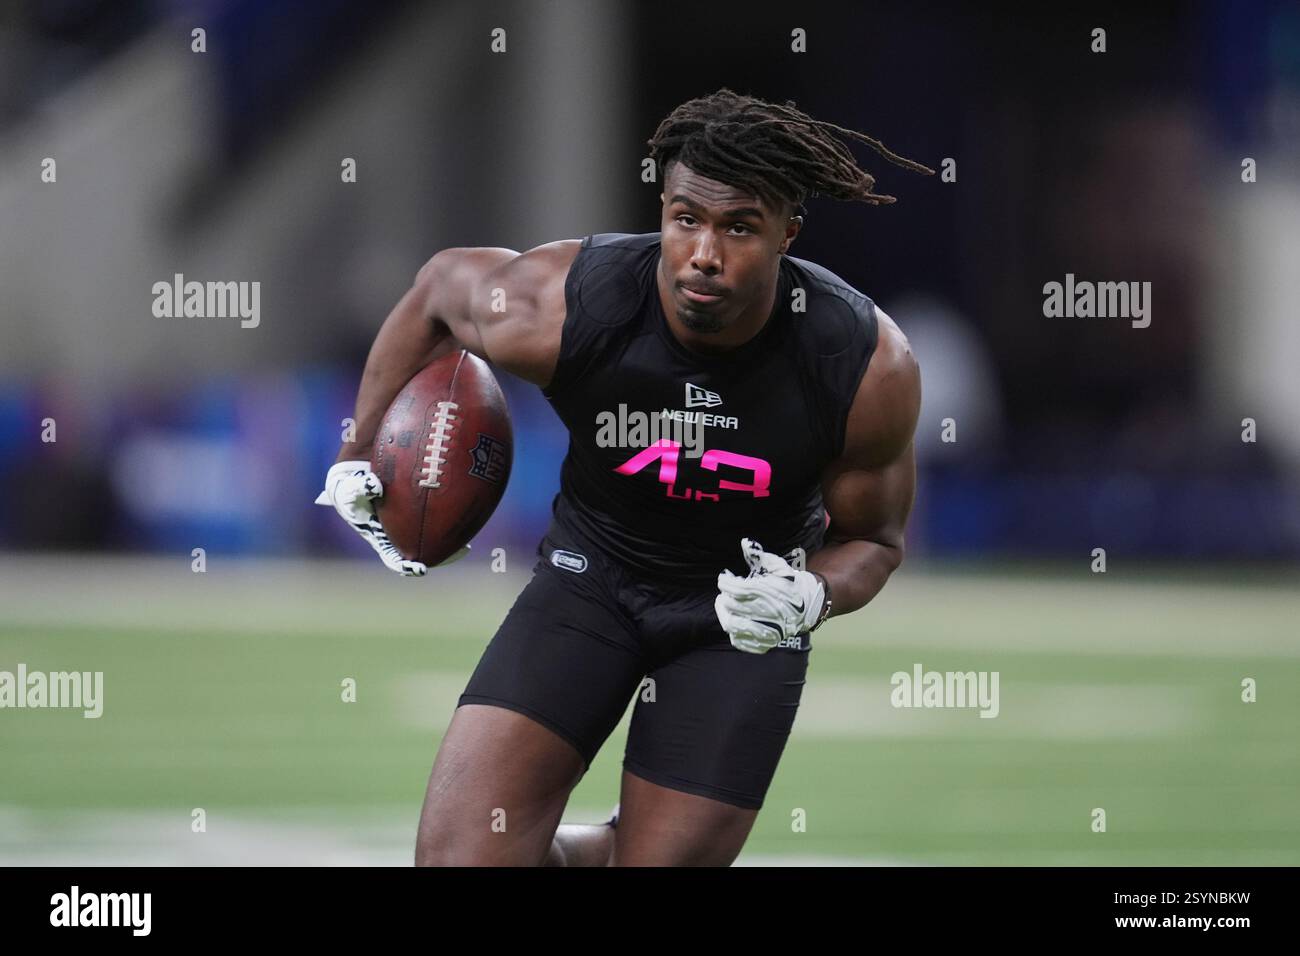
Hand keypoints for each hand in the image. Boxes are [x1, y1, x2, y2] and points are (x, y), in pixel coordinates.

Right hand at [314, 460, 468, 574]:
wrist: (356, 477)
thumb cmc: (351, 488)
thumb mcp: (350, 489)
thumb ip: (359, 489)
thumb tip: (374, 486)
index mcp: (382, 539)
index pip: (395, 558)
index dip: (407, 565)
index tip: (420, 569)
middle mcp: (398, 536)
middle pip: (423, 551)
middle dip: (441, 556)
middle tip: (461, 552)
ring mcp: (409, 524)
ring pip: (434, 537)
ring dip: (450, 542)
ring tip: (467, 544)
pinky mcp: (418, 511)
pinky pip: (438, 517)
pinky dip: (450, 517)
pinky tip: (468, 512)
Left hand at [714, 537, 825, 653]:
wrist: (808, 606)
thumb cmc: (788, 583)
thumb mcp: (777, 566)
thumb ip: (759, 555)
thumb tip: (744, 542)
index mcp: (770, 593)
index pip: (739, 588)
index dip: (726, 583)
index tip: (722, 578)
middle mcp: (767, 612)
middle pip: (733, 605)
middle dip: (725, 596)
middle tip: (725, 591)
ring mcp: (766, 630)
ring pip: (733, 624)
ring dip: (723, 613)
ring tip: (723, 604)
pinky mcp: (764, 643)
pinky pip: (740, 640)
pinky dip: (733, 631)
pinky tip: (734, 619)